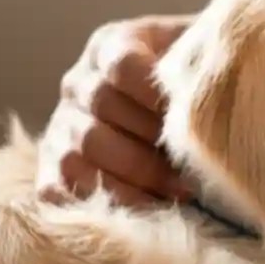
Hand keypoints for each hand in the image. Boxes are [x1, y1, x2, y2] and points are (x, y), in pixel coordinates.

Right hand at [37, 15, 192, 206]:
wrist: (178, 112)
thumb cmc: (199, 85)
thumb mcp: (204, 60)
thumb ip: (206, 66)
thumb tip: (211, 94)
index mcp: (111, 45)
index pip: (124, 64)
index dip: (157, 92)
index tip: (194, 117)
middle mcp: (78, 83)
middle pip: (102, 109)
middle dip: (154, 142)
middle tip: (194, 169)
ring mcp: (61, 127)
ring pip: (77, 154)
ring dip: (131, 180)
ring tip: (177, 195)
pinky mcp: (53, 168)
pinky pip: (57, 191)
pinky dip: (93, 207)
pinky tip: (139, 217)